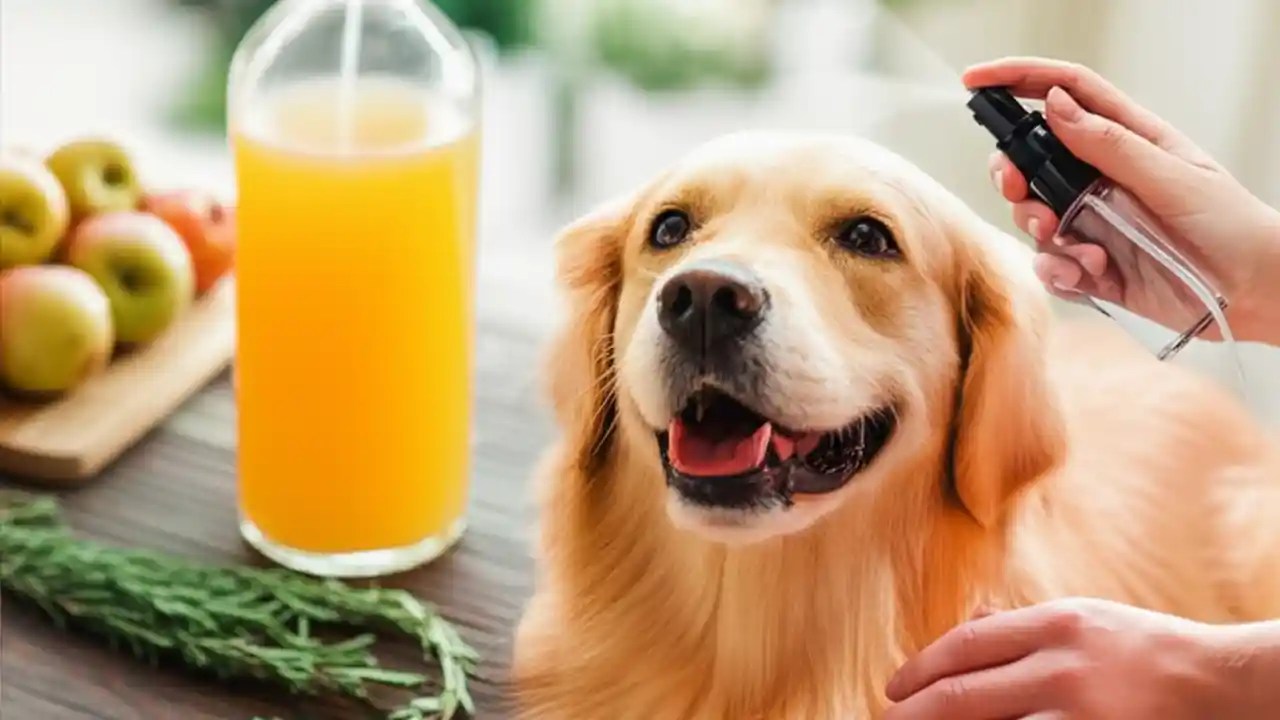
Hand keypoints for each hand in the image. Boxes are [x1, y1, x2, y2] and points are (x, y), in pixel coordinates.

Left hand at [883, 597, 1279, 718]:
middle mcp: (1062, 669)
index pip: (965, 646)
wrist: (1218, 683)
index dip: (920, 669)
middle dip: (913, 713)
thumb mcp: (1083, 618)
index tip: (894, 687)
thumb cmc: (1143, 649)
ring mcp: (1080, 716)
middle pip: (963, 696)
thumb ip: (1023, 624)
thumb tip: (971, 617)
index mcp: (1055, 625)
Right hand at [963, 57, 1279, 345]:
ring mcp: (1095, 223)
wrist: (1255, 294)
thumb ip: (1109, 144)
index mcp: (1126, 141)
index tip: (976, 81)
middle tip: (1018, 191)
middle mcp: (1103, 179)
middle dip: (1013, 176)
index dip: (1019, 80)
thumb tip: (1054, 104)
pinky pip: (1051, 266)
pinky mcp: (1093, 269)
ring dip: (1043, 232)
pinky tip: (1092, 275)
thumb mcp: (1171, 176)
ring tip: (1077, 248)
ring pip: (1035, 218)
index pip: (1065, 94)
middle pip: (1033, 163)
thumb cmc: (1233, 225)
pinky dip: (1060, 272)